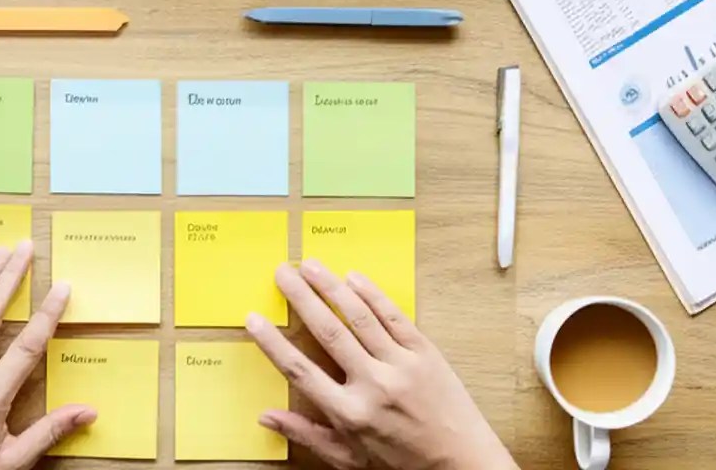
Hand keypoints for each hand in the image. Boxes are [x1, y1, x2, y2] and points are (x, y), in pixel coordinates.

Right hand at [246, 260, 517, 469]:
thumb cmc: (401, 461)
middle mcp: (373, 386)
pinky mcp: (425, 353)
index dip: (273, 343)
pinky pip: (394, 317)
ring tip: (310, 265)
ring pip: (360, 317)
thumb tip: (266, 417)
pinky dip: (372, 295)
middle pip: (328, 332)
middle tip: (282, 273)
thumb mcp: (349, 458)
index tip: (254, 319)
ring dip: (332, 287)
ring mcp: (401, 366)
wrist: (460, 463)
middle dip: (301, 298)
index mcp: (350, 413)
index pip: (301, 371)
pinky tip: (353, 278)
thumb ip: (307, 434)